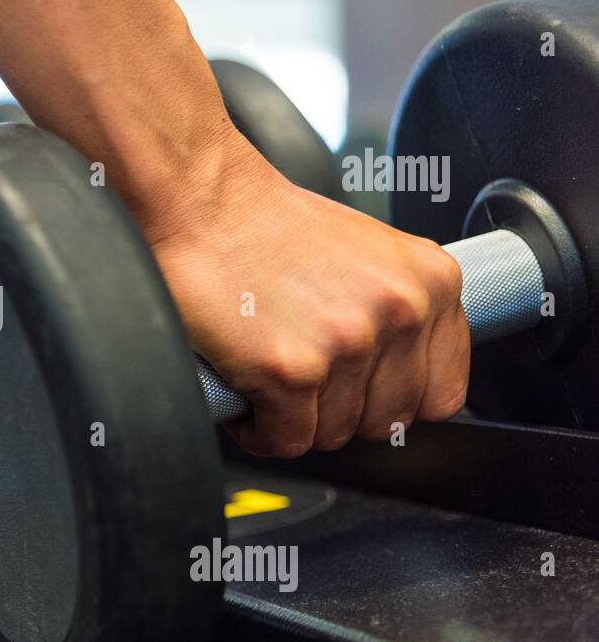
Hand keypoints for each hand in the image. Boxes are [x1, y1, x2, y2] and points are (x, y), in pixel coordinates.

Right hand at [145, 129, 468, 457]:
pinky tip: (245, 391)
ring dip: (294, 419)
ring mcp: (348, 345)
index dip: (390, 399)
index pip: (441, 394)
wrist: (200, 199)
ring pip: (333, 435)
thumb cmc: (264, 224)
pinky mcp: (292, 371)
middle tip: (301, 379)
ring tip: (267, 376)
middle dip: (339, 411)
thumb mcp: (368, 255)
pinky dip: (258, 429)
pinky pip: (285, 441)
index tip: (359, 390)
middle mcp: (400, 314)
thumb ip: (396, 311)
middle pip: (386, 422)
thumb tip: (397, 376)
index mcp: (430, 283)